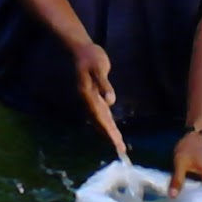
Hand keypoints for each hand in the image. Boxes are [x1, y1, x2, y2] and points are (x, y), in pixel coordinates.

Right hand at [71, 41, 124, 160]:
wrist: (81, 50)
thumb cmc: (91, 57)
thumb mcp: (99, 68)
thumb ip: (104, 84)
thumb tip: (110, 101)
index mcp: (89, 96)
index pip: (101, 117)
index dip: (109, 131)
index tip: (116, 143)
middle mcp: (89, 101)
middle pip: (100, 122)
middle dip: (110, 136)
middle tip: (120, 150)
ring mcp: (91, 99)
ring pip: (101, 119)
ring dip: (109, 131)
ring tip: (117, 144)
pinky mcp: (95, 95)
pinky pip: (102, 113)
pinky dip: (107, 122)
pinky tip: (111, 128)